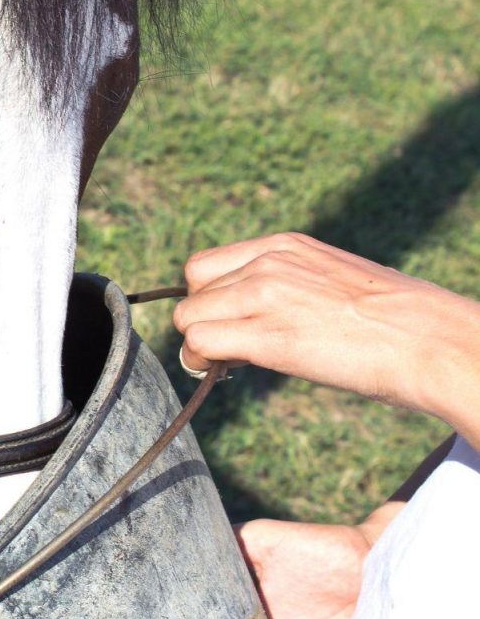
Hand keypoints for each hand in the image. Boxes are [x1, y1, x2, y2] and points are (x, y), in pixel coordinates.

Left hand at [175, 232, 479, 444]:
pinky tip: (230, 373)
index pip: (205, 266)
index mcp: (284, 246)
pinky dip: (204, 363)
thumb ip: (291, 285)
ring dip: (201, 346)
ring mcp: (266, 295)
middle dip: (204, 323)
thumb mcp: (332, 280)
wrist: (430, 340)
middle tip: (233, 350)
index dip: (210, 299)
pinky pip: (200, 344)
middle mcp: (268, 263)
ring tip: (235, 364)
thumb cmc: (394, 321)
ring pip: (188, 318)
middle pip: (193, 292)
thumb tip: (266, 315)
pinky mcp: (269, 336)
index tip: (232, 324)